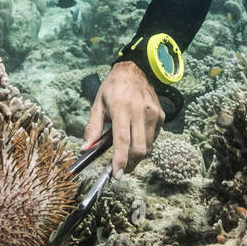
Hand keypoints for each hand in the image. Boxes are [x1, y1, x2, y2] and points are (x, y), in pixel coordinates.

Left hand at [83, 60, 164, 178]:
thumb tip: (85, 149)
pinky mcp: (161, 116)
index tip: (116, 175)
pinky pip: (153, 138)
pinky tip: (135, 138)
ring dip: (136, 156)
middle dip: (130, 164)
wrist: (135, 70)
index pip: (122, 140)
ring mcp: (153, 115)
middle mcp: (140, 112)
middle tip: (120, 169)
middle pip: (139, 148)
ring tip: (126, 154)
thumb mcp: (98, 104)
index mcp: (121, 108)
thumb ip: (92, 128)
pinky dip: (144, 145)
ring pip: (148, 147)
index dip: (120, 160)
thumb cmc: (113, 88)